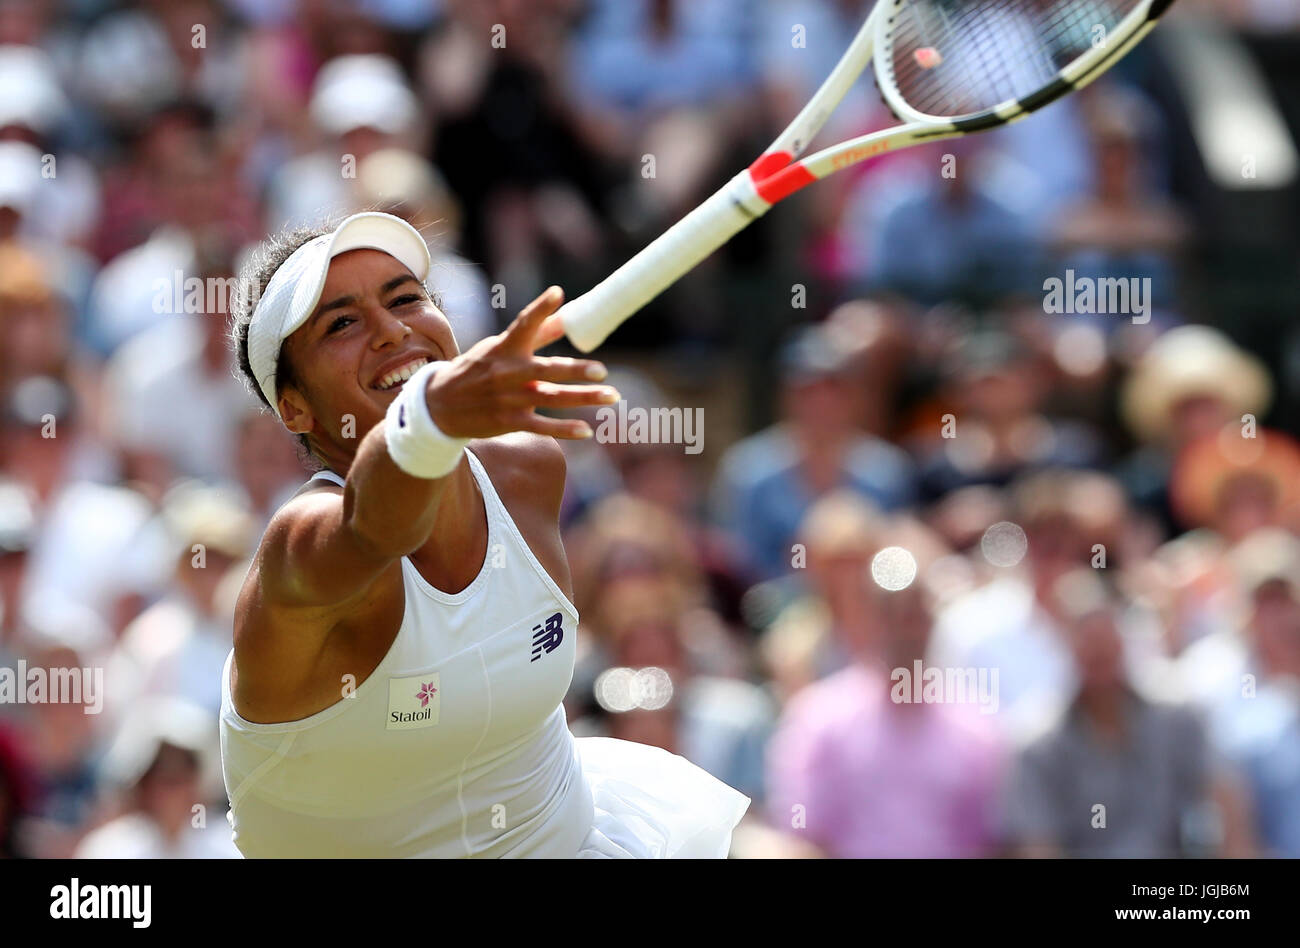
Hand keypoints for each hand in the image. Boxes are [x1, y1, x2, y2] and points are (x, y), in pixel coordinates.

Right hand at [424, 286, 613, 439]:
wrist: (439, 406)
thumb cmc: (477, 370)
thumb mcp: (500, 348)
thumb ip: (536, 333)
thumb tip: (566, 315)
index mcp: (505, 348)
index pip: (523, 324)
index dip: (540, 309)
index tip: (557, 293)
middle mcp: (508, 372)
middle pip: (547, 369)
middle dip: (575, 370)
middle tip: (602, 370)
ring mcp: (509, 398)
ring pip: (552, 398)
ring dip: (583, 398)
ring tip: (612, 396)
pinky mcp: (509, 421)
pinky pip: (541, 425)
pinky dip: (564, 430)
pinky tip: (587, 430)